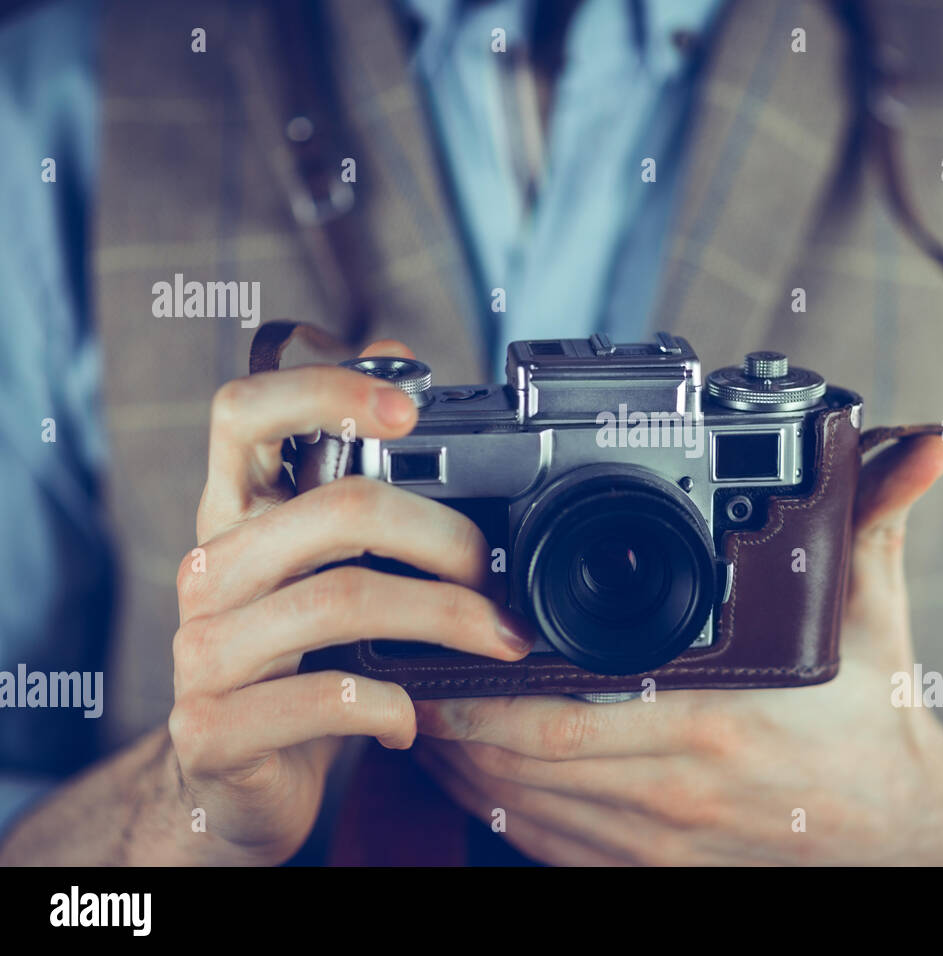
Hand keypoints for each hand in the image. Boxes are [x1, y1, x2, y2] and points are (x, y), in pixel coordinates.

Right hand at [166, 340, 532, 864]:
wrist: (240, 779)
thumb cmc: (298, 657)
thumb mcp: (324, 558)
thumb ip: (354, 469)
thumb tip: (395, 357)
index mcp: (236, 513)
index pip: (246, 411)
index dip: (323, 388)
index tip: (410, 408)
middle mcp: (209, 568)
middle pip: (333, 508)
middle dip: (440, 534)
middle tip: (491, 570)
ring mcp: (201, 649)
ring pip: (341, 600)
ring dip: (443, 618)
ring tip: (496, 638)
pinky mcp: (213, 727)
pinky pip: (326, 698)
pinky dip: (391, 703)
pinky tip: (412, 715)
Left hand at [414, 436, 942, 864]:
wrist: (902, 831)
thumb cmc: (876, 719)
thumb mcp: (878, 610)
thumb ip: (878, 517)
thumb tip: (916, 443)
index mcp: (719, 717)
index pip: (558, 712)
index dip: (480, 684)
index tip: (443, 636)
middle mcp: (678, 788)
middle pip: (517, 760)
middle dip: (448, 714)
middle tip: (409, 661)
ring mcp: (659, 840)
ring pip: (518, 806)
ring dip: (459, 758)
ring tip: (425, 705)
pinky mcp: (651, 870)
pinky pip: (545, 844)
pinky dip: (495, 805)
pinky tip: (474, 766)